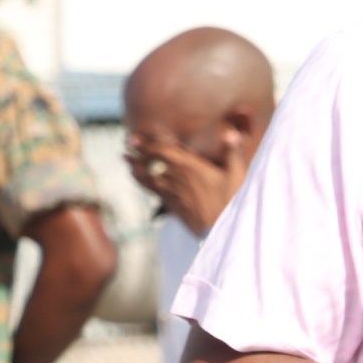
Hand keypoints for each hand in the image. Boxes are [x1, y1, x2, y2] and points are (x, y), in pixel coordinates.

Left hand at [127, 131, 249, 236]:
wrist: (220, 229)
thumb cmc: (230, 200)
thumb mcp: (236, 174)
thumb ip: (232, 152)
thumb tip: (231, 133)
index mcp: (190, 167)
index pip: (162, 153)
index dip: (146, 145)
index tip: (133, 139)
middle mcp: (177, 178)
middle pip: (151, 164)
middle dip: (137, 154)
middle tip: (127, 144)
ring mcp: (172, 193)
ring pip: (148, 178)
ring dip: (135, 167)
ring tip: (126, 160)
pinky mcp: (172, 205)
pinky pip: (153, 190)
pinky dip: (143, 182)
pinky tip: (139, 179)